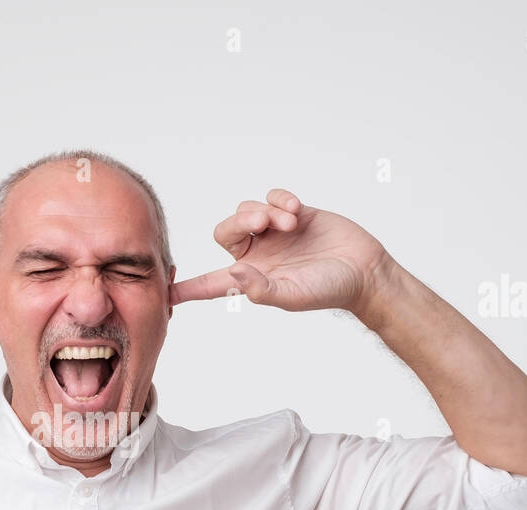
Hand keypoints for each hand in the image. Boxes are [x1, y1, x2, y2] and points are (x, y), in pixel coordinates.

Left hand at [170, 189, 395, 315]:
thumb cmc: (329, 290)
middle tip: (262, 223)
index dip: (186, 288)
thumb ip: (260, 288)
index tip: (161, 291)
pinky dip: (280, 200)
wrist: (364, 270)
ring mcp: (274, 233)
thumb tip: (232, 272)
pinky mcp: (294, 214)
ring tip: (291, 222)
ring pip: (247, 210)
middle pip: (225, 231)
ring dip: (266, 211)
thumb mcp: (292, 295)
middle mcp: (257, 255)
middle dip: (239, 222)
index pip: (210, 284)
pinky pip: (272, 197)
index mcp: (250, 278)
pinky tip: (296, 210)